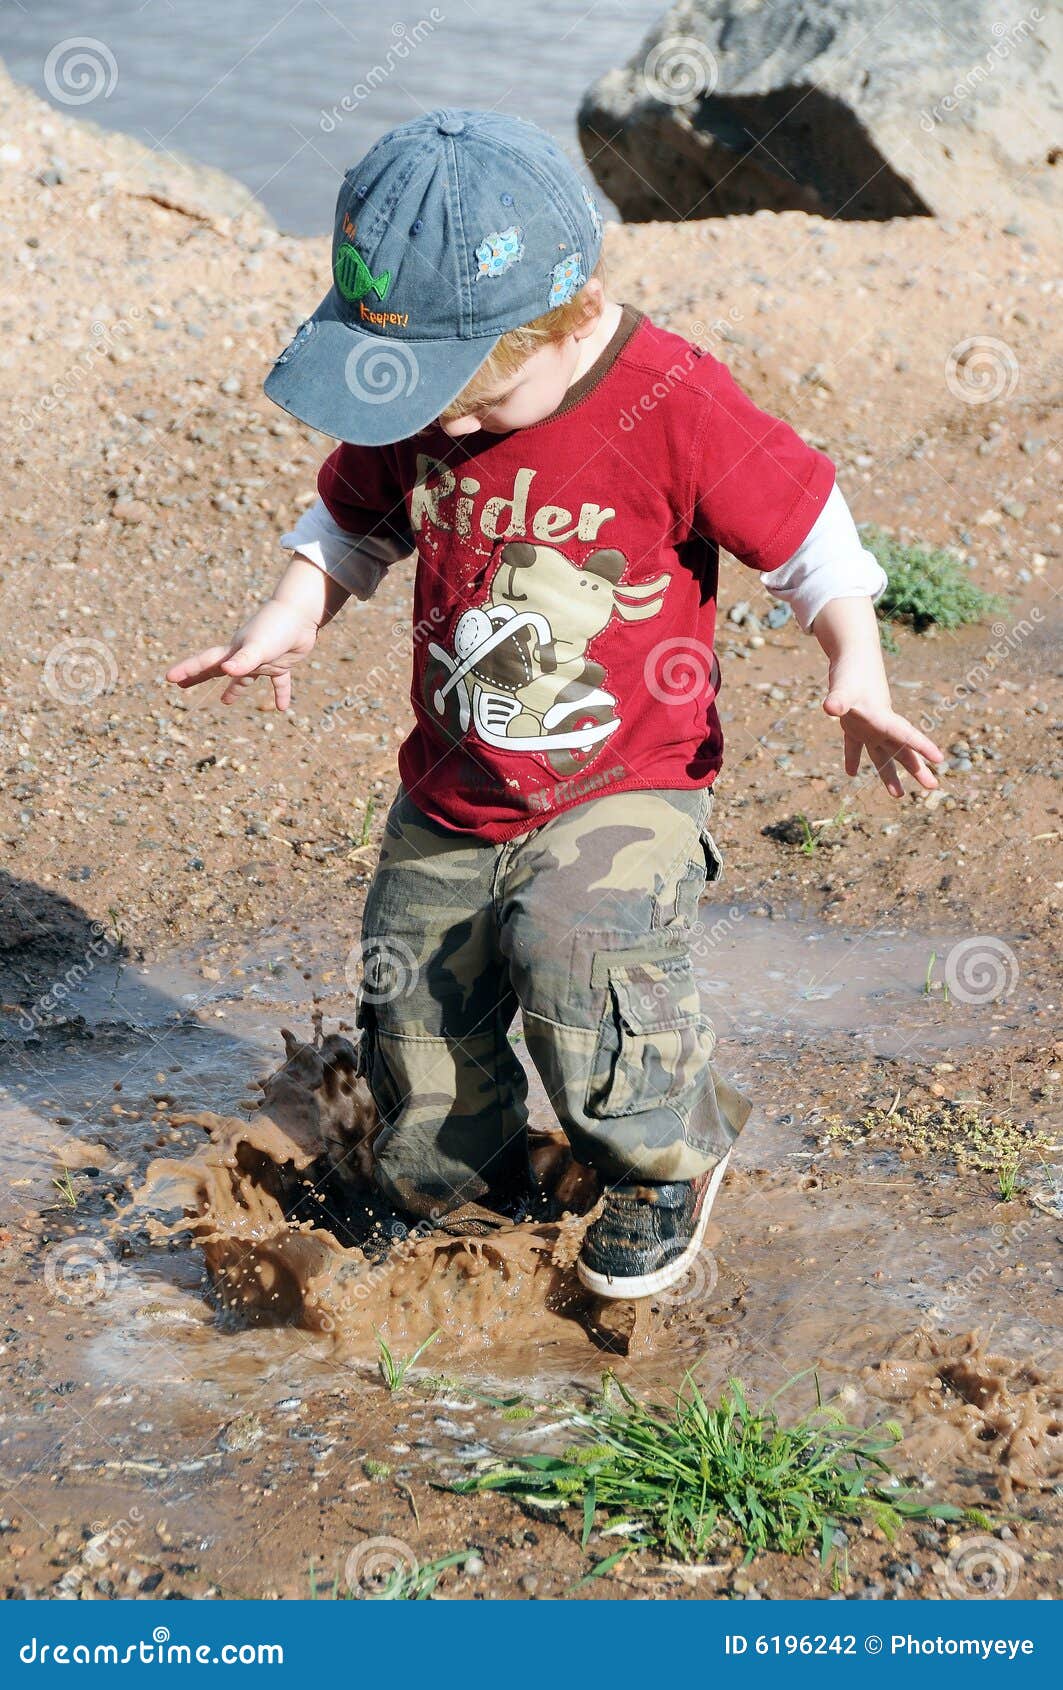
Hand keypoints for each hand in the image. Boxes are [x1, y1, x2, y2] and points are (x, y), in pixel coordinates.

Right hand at [166, 598, 318, 710]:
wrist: (301, 613)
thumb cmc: (277, 627)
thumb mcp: (259, 646)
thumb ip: (244, 660)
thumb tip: (226, 671)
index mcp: (233, 650)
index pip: (205, 662)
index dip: (187, 670)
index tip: (169, 678)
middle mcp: (243, 655)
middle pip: (216, 669)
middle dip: (199, 677)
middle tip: (181, 685)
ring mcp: (261, 659)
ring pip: (243, 678)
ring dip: (234, 689)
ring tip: (225, 701)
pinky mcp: (280, 663)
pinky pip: (278, 682)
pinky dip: (279, 693)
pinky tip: (281, 707)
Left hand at [823, 666, 943, 796]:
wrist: (850, 656)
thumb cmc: (850, 671)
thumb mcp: (843, 686)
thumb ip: (838, 698)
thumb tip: (830, 708)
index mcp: (883, 716)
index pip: (906, 734)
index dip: (922, 746)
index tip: (940, 759)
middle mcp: (880, 725)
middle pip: (902, 750)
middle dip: (918, 769)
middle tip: (934, 787)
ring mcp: (869, 726)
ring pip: (883, 755)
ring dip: (890, 774)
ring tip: (898, 796)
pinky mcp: (854, 725)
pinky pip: (855, 746)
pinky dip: (853, 758)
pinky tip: (850, 773)